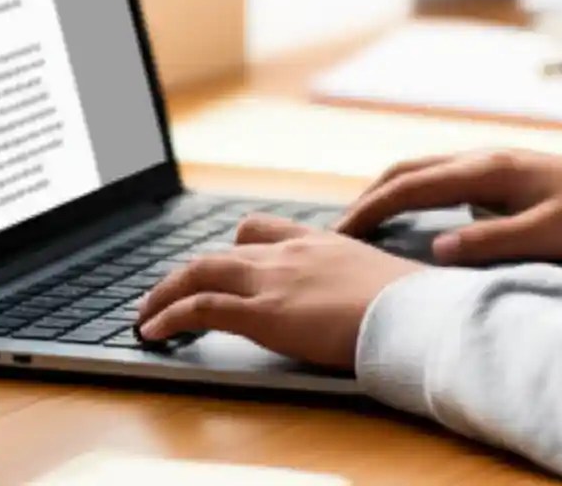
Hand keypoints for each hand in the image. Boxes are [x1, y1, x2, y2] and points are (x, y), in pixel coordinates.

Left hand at [136, 215, 424, 369]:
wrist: (414, 313)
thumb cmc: (413, 303)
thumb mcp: (385, 280)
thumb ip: (363, 284)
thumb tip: (375, 302)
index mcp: (320, 242)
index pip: (262, 231)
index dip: (234, 247)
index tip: (221, 262)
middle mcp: (289, 254)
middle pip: (221, 251)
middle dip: (187, 272)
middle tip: (168, 292)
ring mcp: (273, 281)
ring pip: (200, 272)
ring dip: (165, 292)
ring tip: (146, 313)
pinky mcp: (263, 314)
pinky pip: (201, 309)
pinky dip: (169, 316)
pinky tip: (154, 331)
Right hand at [336, 150, 561, 265]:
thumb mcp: (547, 237)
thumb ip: (490, 243)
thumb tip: (434, 250)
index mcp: (488, 171)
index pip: (410, 186)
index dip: (369, 209)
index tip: (338, 233)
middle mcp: (485, 158)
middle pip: (408, 169)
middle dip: (369, 196)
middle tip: (340, 230)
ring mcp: (495, 162)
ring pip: (425, 170)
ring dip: (391, 191)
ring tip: (367, 222)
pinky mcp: (506, 173)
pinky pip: (445, 177)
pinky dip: (416, 192)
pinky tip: (416, 215)